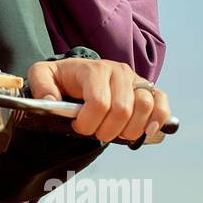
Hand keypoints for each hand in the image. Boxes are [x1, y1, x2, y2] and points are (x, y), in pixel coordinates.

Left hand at [26, 58, 170, 143]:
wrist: (79, 75)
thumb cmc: (61, 79)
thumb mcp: (42, 75)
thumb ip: (41, 85)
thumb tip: (51, 100)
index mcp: (93, 69)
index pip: (99, 102)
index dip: (89, 123)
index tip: (79, 127)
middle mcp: (118, 71)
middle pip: (123, 109)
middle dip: (107, 130)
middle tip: (97, 132)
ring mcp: (135, 80)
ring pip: (145, 107)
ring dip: (130, 129)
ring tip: (115, 133)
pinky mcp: (148, 90)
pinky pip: (162, 104)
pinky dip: (157, 120)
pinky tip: (144, 131)